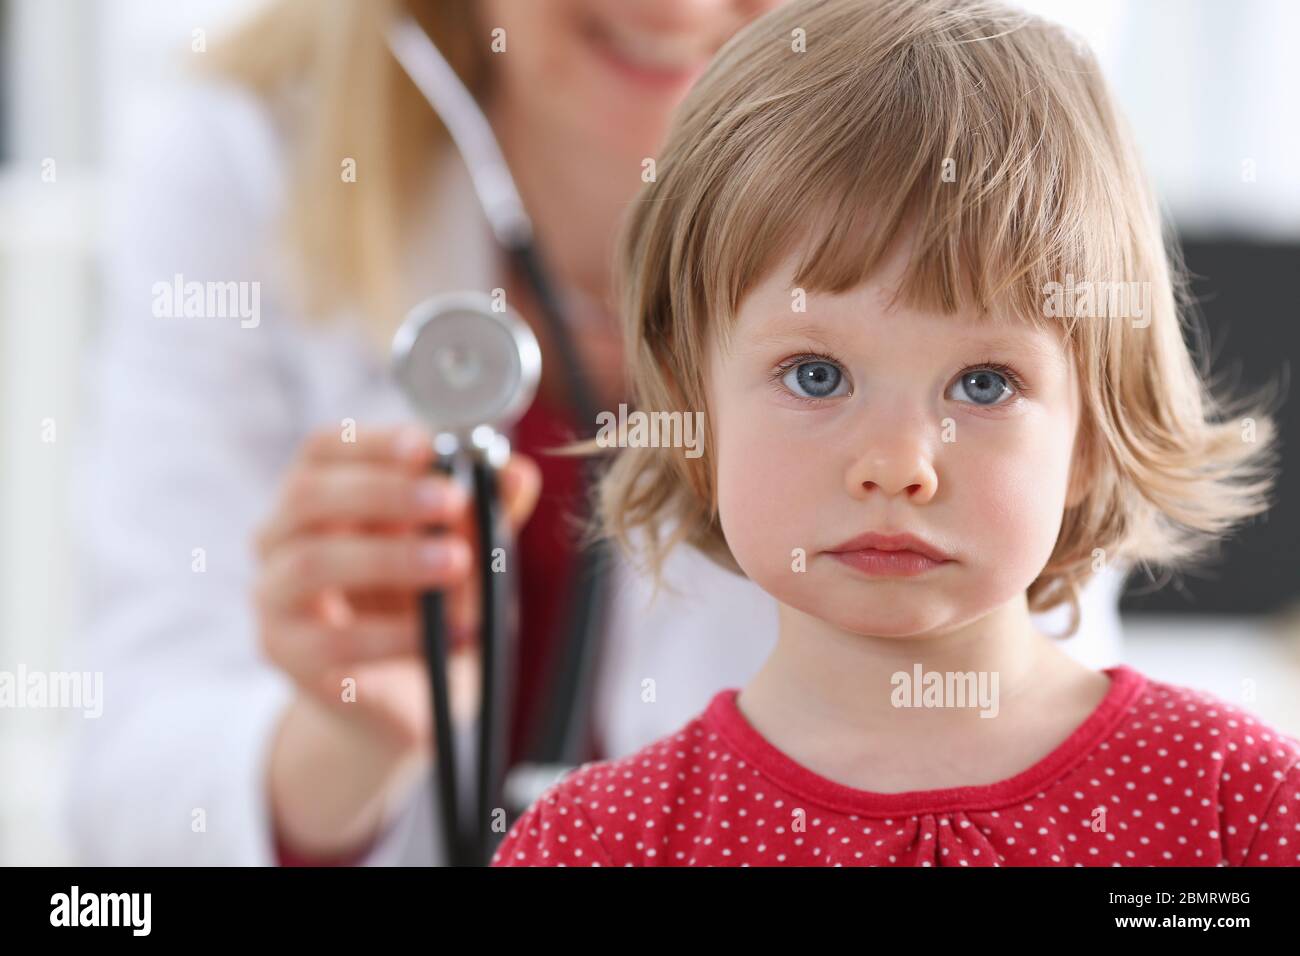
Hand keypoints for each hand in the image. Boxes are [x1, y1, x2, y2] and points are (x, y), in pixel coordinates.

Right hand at [253, 423, 541, 754]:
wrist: (405, 695)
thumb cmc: (426, 602)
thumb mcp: (464, 548)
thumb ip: (487, 511)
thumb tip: (518, 474)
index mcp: (320, 495)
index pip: (324, 449)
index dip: (371, 443)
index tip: (426, 446)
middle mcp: (282, 538)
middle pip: (309, 496)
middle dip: (384, 492)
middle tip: (452, 499)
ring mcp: (276, 599)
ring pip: (311, 564)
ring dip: (391, 557)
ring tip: (457, 561)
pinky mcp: (289, 657)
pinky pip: (336, 642)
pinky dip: (402, 635)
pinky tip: (456, 632)